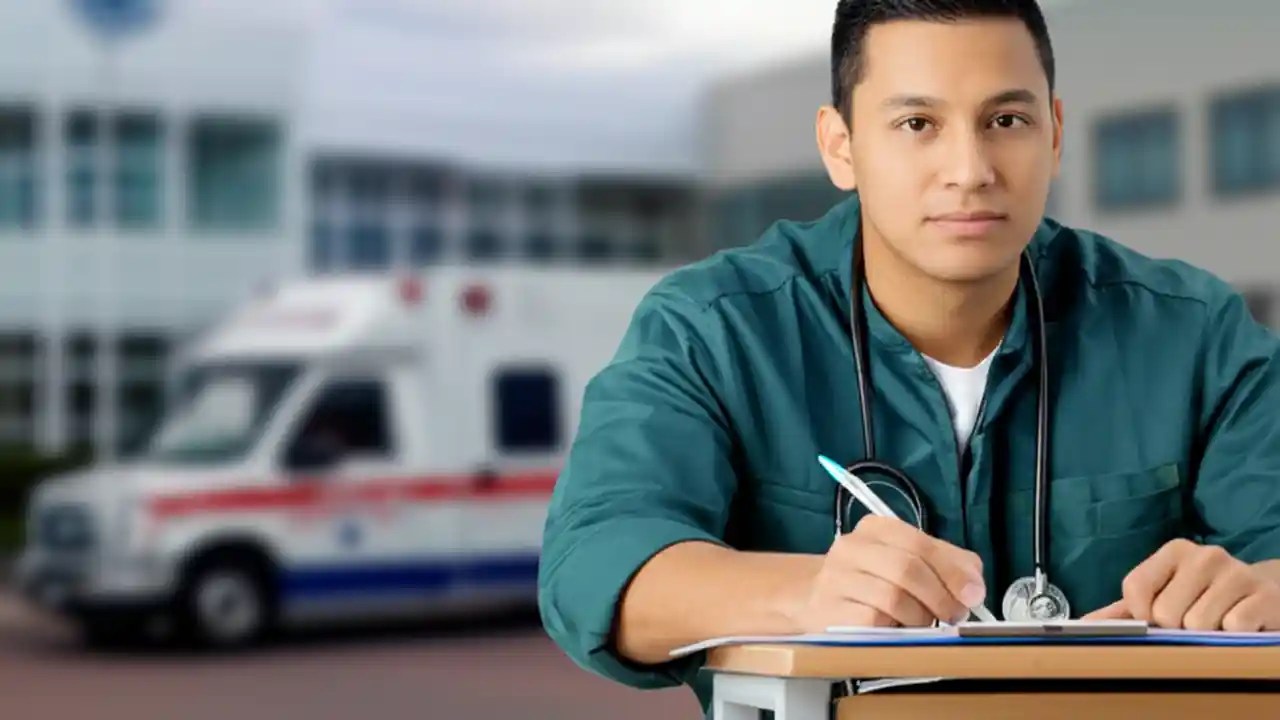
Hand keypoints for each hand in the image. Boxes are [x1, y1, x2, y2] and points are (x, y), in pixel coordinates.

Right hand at [791, 515, 986, 630]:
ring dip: (919, 617)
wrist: (814, 598)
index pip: (920, 542)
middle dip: (940, 597)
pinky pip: (874, 621)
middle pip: (908, 568)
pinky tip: (898, 630)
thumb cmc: (871, 580)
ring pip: (893, 597)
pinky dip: (896, 629)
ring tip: (924, 624)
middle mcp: (853, 546)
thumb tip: (974, 585)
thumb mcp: (907, 561)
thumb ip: (946, 564)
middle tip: (953, 615)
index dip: (951, 570)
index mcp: (876, 528)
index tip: (973, 595)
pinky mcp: (830, 609)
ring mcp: (838, 578)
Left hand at [1083, 539, 1279, 630]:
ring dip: (1207, 635)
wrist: (1267, 592)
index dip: (1141, 614)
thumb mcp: (1165, 595)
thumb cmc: (1205, 597)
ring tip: (1219, 623)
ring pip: (1198, 625)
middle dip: (1177, 629)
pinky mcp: (1264, 595)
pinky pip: (1233, 629)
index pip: (1134, 587)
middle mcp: (1205, 556)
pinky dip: (1234, 637)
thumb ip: (1124, 610)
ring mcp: (1237, 573)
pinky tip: (1240, 626)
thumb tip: (1084, 625)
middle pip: (1165, 613)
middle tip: (1195, 620)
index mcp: (1174, 552)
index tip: (1155, 619)